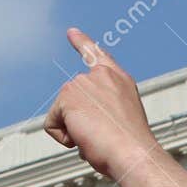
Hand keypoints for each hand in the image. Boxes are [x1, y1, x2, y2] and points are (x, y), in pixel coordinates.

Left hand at [44, 29, 157, 180]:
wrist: (134, 154)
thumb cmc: (133, 150)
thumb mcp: (121, 125)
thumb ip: (101, 116)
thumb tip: (77, 137)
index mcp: (120, 81)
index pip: (98, 57)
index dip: (83, 43)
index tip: (71, 32)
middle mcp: (102, 76)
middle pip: (72, 99)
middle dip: (79, 122)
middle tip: (105, 136)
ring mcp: (83, 83)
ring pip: (63, 113)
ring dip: (76, 132)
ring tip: (99, 137)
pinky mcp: (67, 95)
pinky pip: (52, 124)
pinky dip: (64, 137)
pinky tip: (84, 138)